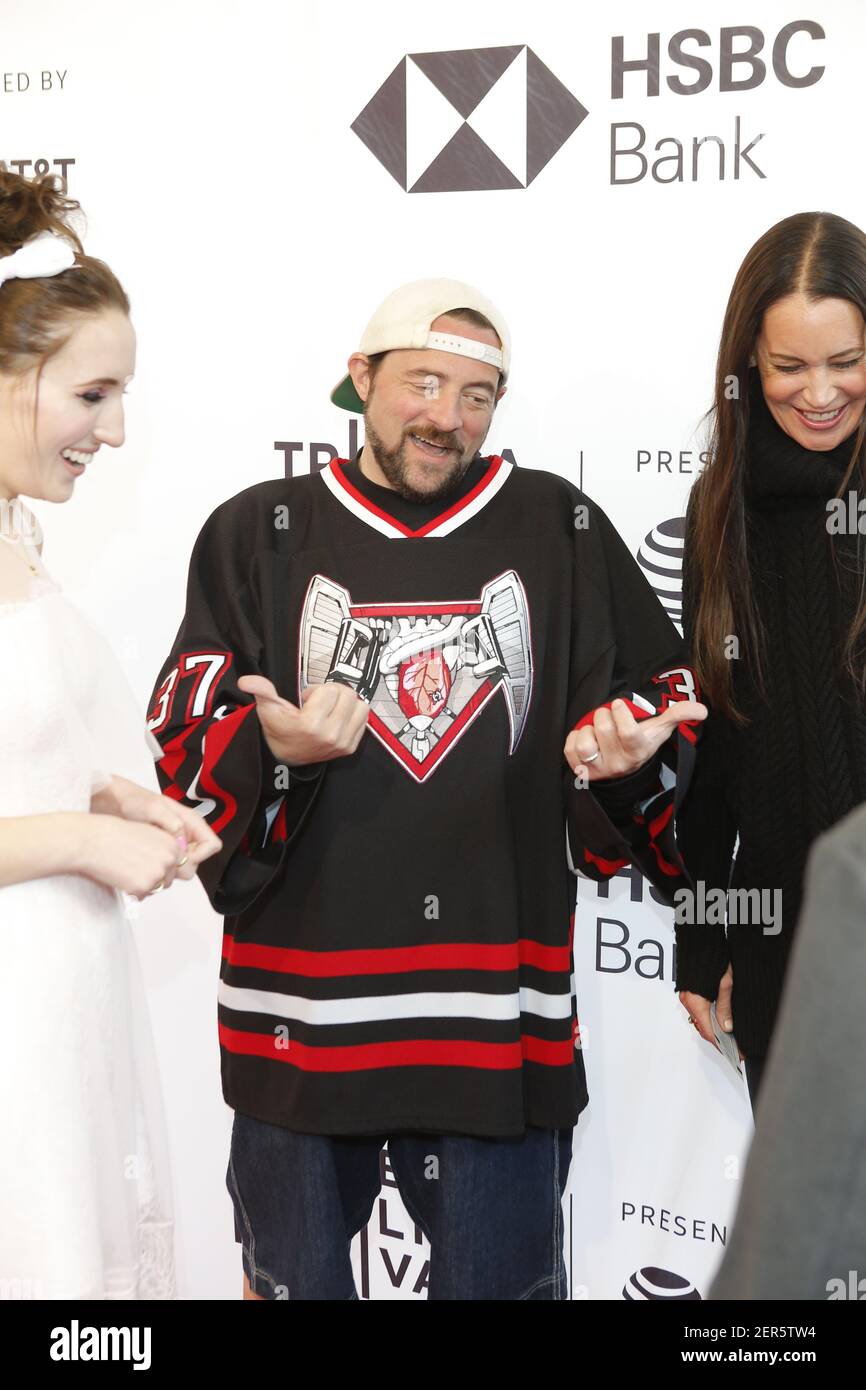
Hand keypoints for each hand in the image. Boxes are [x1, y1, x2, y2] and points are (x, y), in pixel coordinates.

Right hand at [78, 814, 200, 899]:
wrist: (93, 840)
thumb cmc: (115, 834)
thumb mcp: (147, 833)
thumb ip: (162, 847)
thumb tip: (168, 862)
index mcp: (172, 844)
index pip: (177, 863)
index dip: (162, 866)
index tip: (149, 865)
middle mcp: (168, 859)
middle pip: (168, 879)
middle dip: (154, 878)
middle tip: (134, 871)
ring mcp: (157, 874)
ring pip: (155, 889)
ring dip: (144, 886)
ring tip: (125, 872)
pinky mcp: (142, 887)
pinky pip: (141, 897)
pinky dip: (131, 892)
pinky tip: (119, 878)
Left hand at [91, 776, 221, 876]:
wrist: (115, 805)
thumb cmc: (135, 801)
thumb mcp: (153, 807)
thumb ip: (170, 821)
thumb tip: (182, 836)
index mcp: (190, 822)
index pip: (212, 845)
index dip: (201, 854)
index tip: (182, 857)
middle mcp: (186, 835)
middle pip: (197, 861)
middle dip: (183, 866)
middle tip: (163, 864)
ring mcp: (174, 846)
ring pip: (182, 867)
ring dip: (170, 871)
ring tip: (151, 865)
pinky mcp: (161, 854)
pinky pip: (168, 869)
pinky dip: (160, 872)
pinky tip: (146, 869)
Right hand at [237, 675, 368, 765]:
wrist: (286, 759)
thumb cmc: (280, 731)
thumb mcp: (268, 709)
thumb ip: (262, 691)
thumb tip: (247, 681)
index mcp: (311, 724)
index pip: (330, 690)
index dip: (316, 691)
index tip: (307, 701)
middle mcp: (330, 735)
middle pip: (348, 695)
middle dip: (333, 694)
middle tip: (319, 704)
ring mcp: (342, 743)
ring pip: (360, 705)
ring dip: (346, 704)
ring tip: (330, 710)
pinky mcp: (350, 748)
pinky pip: (364, 719)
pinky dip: (353, 716)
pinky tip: (337, 719)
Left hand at [564, 697, 706, 780]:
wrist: (624, 774)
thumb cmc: (641, 744)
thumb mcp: (659, 730)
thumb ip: (678, 715)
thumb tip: (701, 710)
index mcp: (637, 751)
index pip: (626, 731)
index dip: (620, 712)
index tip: (618, 705)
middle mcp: (618, 763)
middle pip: (603, 728)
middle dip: (603, 715)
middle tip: (609, 718)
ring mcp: (598, 769)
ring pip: (584, 740)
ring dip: (588, 729)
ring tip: (597, 731)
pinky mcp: (580, 770)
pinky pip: (569, 747)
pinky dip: (575, 737)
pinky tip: (588, 739)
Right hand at [679, 966, 744, 1059]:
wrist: (700, 940)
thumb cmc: (713, 957)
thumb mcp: (725, 984)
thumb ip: (725, 1007)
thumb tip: (727, 1028)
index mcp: (696, 1002)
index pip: (710, 1032)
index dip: (724, 1045)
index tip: (737, 1054)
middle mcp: (688, 1001)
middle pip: (705, 1028)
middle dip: (721, 1041)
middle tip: (738, 1049)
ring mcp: (687, 997)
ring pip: (702, 1020)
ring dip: (716, 1031)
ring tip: (733, 1038)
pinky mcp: (690, 992)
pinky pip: (700, 1012)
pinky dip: (711, 1020)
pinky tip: (722, 1022)